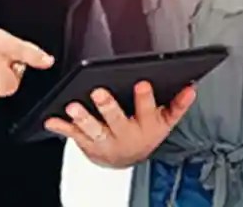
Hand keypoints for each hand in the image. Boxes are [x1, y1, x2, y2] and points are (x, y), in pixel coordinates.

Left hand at [44, 82, 195, 168]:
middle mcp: (125, 134)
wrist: (126, 160)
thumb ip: (178, 104)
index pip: (147, 110)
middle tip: (98, 92)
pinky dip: (62, 127)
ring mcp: (105, 140)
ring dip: (83, 118)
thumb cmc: (145, 132)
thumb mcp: (165, 121)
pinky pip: (73, 135)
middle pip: (116, 120)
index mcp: (146, 126)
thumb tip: (191, 87)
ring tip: (73, 106)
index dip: (144, 98)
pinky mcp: (87, 143)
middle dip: (108, 107)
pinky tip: (52, 118)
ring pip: (93, 130)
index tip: (141, 83)